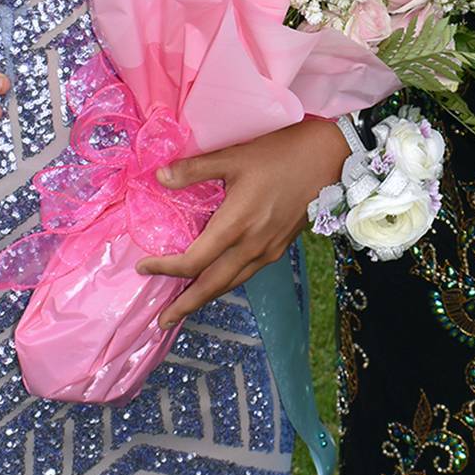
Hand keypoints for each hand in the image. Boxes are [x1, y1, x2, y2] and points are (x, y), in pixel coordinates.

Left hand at [138, 119, 350, 327]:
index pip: (193, 262)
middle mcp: (251, 246)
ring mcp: (269, 249)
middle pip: (212, 286)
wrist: (330, 158)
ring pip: (232, 282)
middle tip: (164, 320)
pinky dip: (228, 282)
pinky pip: (248, 273)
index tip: (144, 267)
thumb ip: (194, 169)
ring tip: (187, 306)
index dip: (166, 268)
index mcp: (235, 225)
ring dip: (207, 297)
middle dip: (186, 305)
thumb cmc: (281, 153)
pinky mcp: (280, 246)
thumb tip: (159, 177)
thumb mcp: (233, 156)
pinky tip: (220, 278)